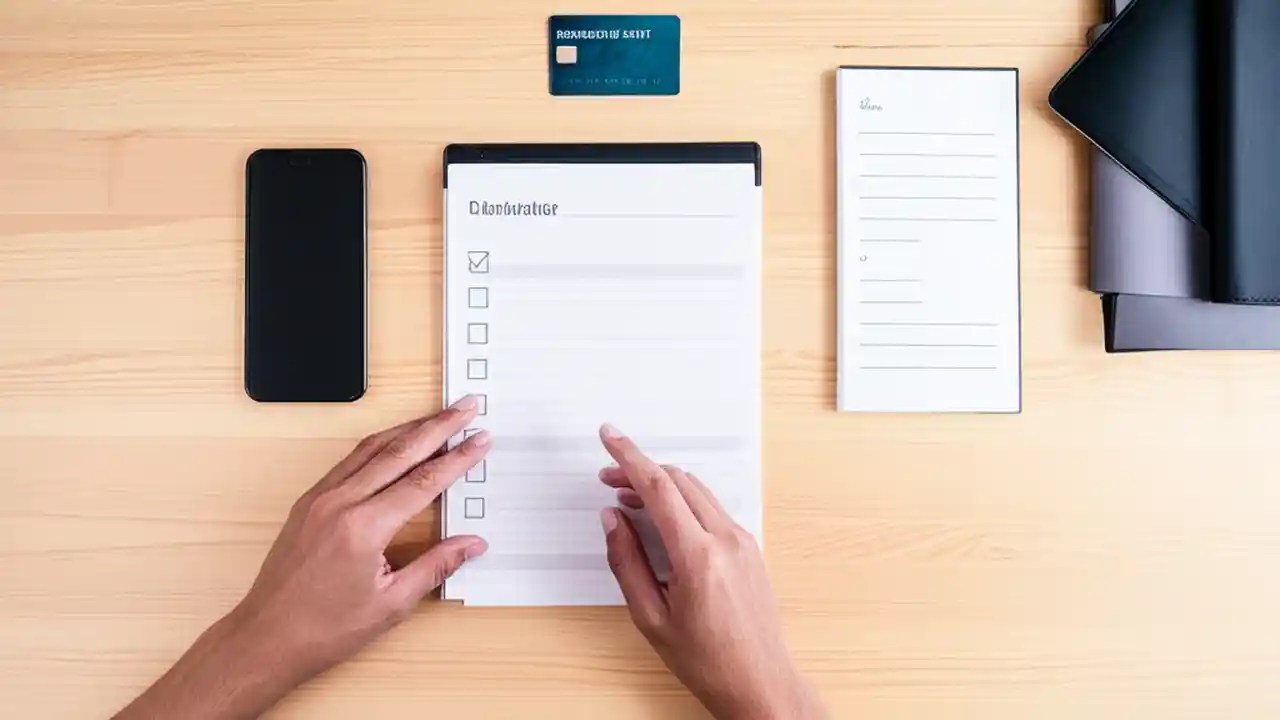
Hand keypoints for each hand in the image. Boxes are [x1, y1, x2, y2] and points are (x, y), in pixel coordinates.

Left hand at [116, 398, 489, 719]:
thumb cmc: (324, 628)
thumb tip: (472, 544)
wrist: (267, 637)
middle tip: (467, 406)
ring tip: (440, 415)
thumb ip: (435, 566)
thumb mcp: (391, 604)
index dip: (457, 458)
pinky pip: (350, 460)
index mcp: (363, 528)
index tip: (480, 440)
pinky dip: (380, 443)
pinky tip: (397, 439)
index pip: (423, 481)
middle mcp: (340, 503)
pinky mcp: (309, 501)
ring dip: (410, 427)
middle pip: (400, 451)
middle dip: (439, 426)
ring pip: (373, 447)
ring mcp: (321, 498)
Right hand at [597, 424, 824, 719]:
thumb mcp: (651, 617)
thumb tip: (612, 519)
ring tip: (629, 500)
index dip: (628, 456)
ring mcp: (743, 541)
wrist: (759, 682)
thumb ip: (627, 562)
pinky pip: (712, 509)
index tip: (610, 437)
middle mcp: (725, 540)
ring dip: (662, 485)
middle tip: (609, 479)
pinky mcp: (750, 548)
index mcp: (697, 556)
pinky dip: (683, 502)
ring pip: (696, 491)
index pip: (657, 487)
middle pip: (677, 481)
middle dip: (639, 471)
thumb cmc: (708, 661)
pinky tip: (664, 520)